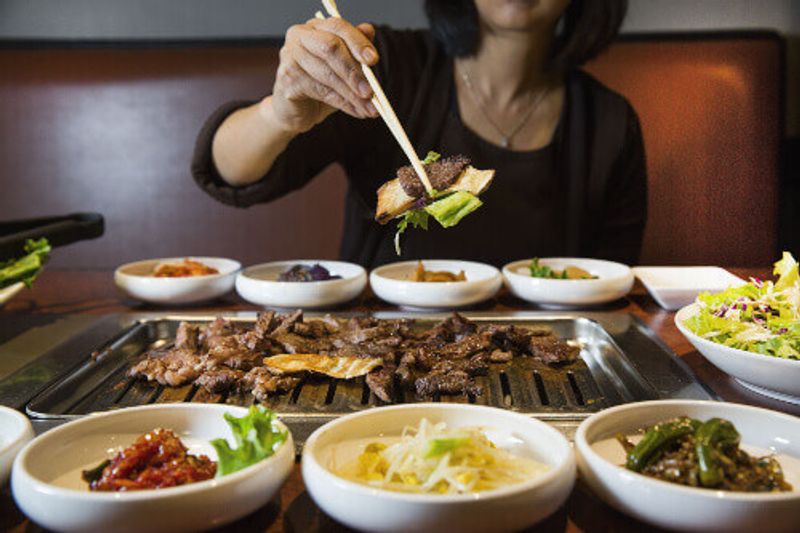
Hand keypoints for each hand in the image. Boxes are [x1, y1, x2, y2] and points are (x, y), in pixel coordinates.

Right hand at [268, 18, 379, 133]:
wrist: (295, 110)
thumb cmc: (320, 85)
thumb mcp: (343, 67)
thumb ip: (355, 50)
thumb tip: (369, 30)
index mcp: (315, 27)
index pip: (338, 26)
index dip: (358, 42)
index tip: (373, 59)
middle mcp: (299, 36)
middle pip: (331, 48)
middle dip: (354, 72)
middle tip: (371, 92)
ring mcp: (290, 56)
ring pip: (327, 74)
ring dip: (352, 94)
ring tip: (370, 108)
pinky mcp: (288, 79)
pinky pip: (321, 91)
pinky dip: (343, 103)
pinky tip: (356, 111)